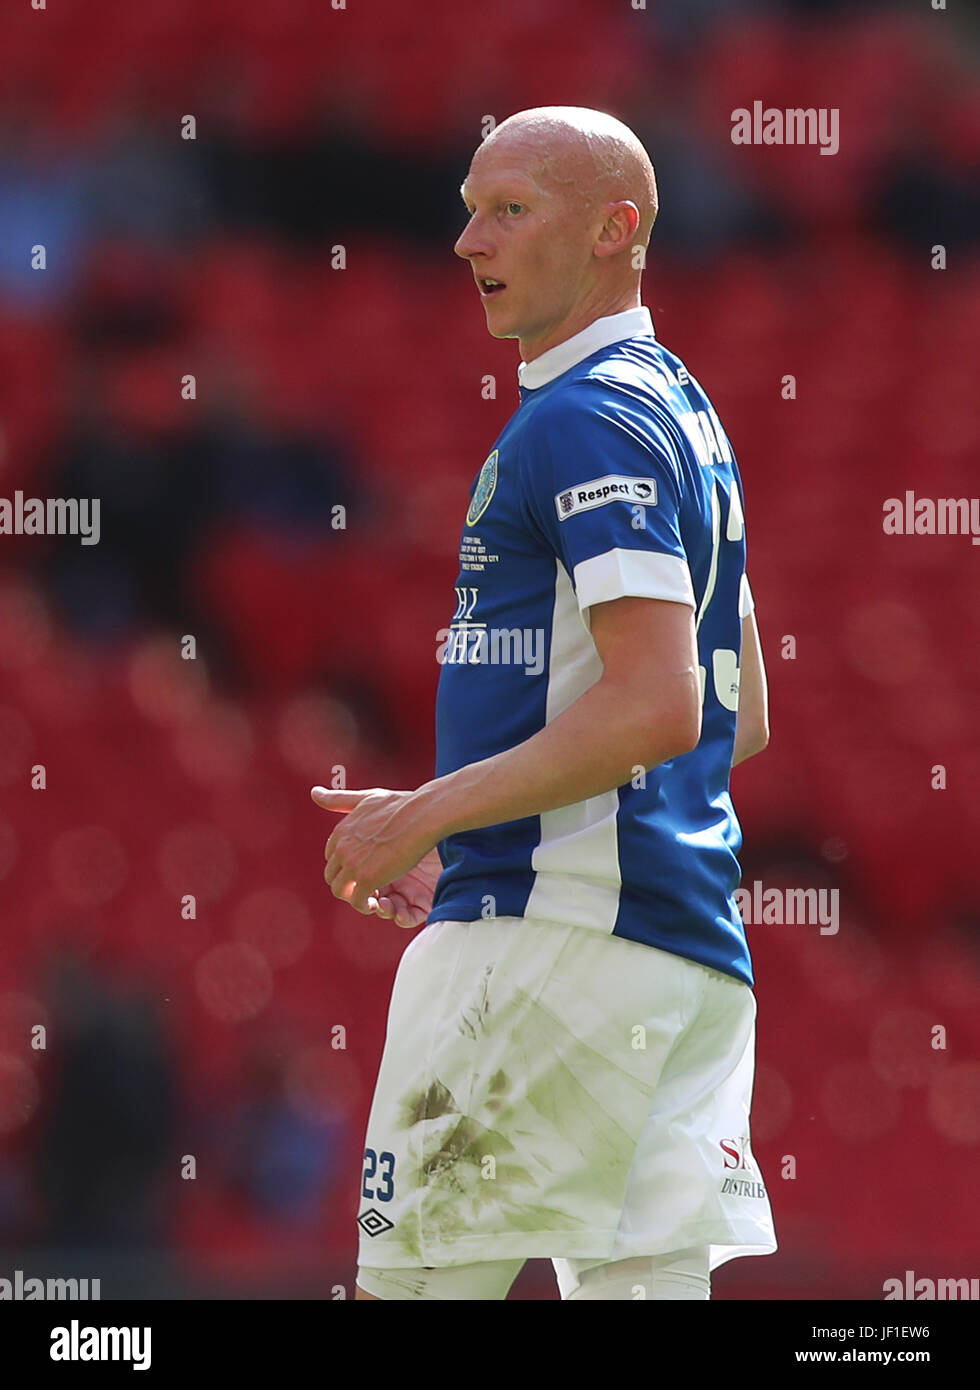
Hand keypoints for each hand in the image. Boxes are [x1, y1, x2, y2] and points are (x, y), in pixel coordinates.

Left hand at [311, 785, 440, 915]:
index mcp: (341, 831)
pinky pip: (357, 901)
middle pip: (333, 875)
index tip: (361, 868)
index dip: (345, 865)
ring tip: (371, 896)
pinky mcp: (366, 879)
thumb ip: (338, 800)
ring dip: (354, 896)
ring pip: (340, 891)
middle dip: (347, 882)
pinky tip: (376, 902)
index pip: (332, 856)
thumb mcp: (365, 798)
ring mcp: (352, 865)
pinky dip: (365, 906)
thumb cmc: (401, 805)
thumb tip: (315, 793)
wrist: (421, 815)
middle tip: (366, 885)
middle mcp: (342, 848)